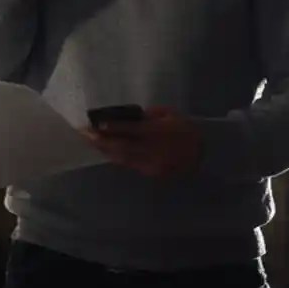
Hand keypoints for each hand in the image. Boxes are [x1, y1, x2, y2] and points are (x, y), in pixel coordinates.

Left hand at [81, 107, 203, 179]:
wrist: (203, 153)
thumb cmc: (184, 129)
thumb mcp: (169, 114)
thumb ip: (148, 115)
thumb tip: (127, 117)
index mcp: (159, 132)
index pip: (131, 130)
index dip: (112, 128)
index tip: (95, 125)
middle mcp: (154, 150)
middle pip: (122, 146)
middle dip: (101, 141)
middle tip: (84, 134)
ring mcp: (152, 164)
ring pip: (123, 158)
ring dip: (105, 150)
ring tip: (91, 142)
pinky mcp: (152, 173)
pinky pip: (130, 165)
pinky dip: (117, 157)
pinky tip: (107, 151)